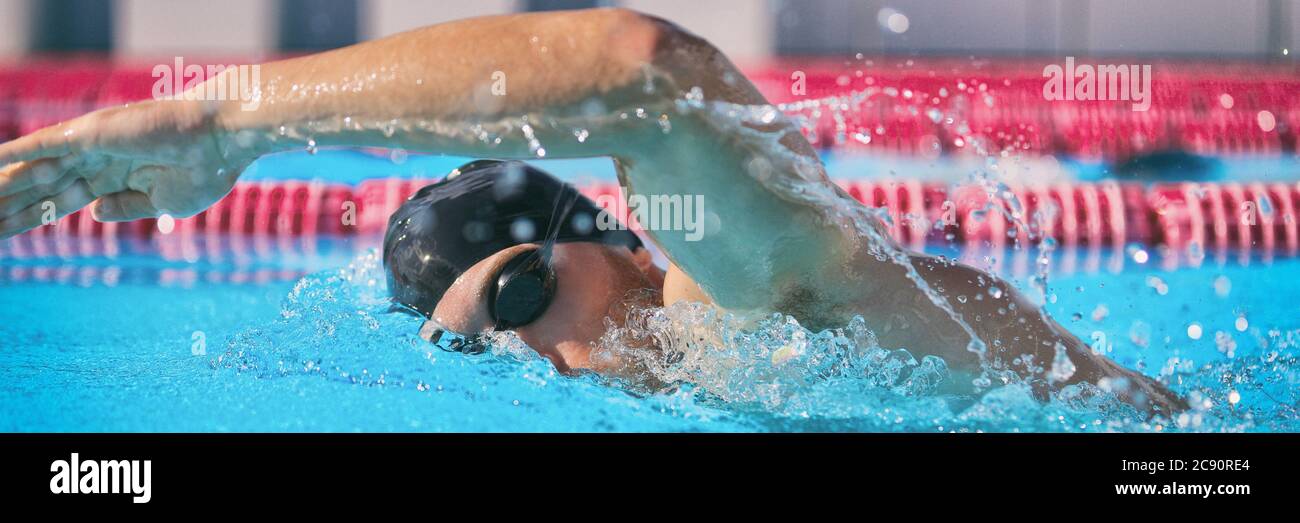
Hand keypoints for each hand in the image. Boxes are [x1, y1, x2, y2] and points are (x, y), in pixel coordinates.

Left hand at [0, 100, 252, 237]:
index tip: (2, 233)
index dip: (31, 217)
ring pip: (33, 171)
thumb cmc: (207, 170)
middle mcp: (96, 161)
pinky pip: (39, 146)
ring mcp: (90, 146)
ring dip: (3, 188)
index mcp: (115, 179)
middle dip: (9, 207)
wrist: (223, 140)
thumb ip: (127, 206)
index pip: (61, 202)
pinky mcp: (88, 134)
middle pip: (40, 189)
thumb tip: (93, 213)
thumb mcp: (164, 202)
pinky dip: (11, 154)